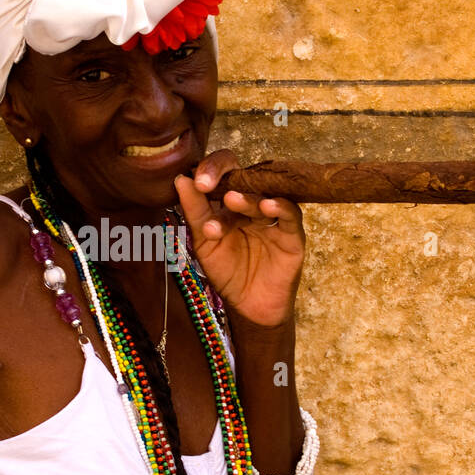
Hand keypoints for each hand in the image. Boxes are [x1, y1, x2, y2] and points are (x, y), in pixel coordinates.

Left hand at [174, 149, 305, 327]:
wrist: (248, 306)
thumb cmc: (228, 271)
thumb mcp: (204, 242)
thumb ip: (195, 211)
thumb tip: (181, 179)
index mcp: (231, 201)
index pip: (224, 170)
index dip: (210, 168)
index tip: (194, 180)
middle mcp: (253, 203)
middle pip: (244, 175)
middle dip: (223, 176)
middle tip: (204, 184)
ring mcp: (273, 217)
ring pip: (263, 195)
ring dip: (246, 197)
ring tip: (231, 200)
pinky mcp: (292, 234)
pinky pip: (290, 214)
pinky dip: (280, 207)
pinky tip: (267, 206)